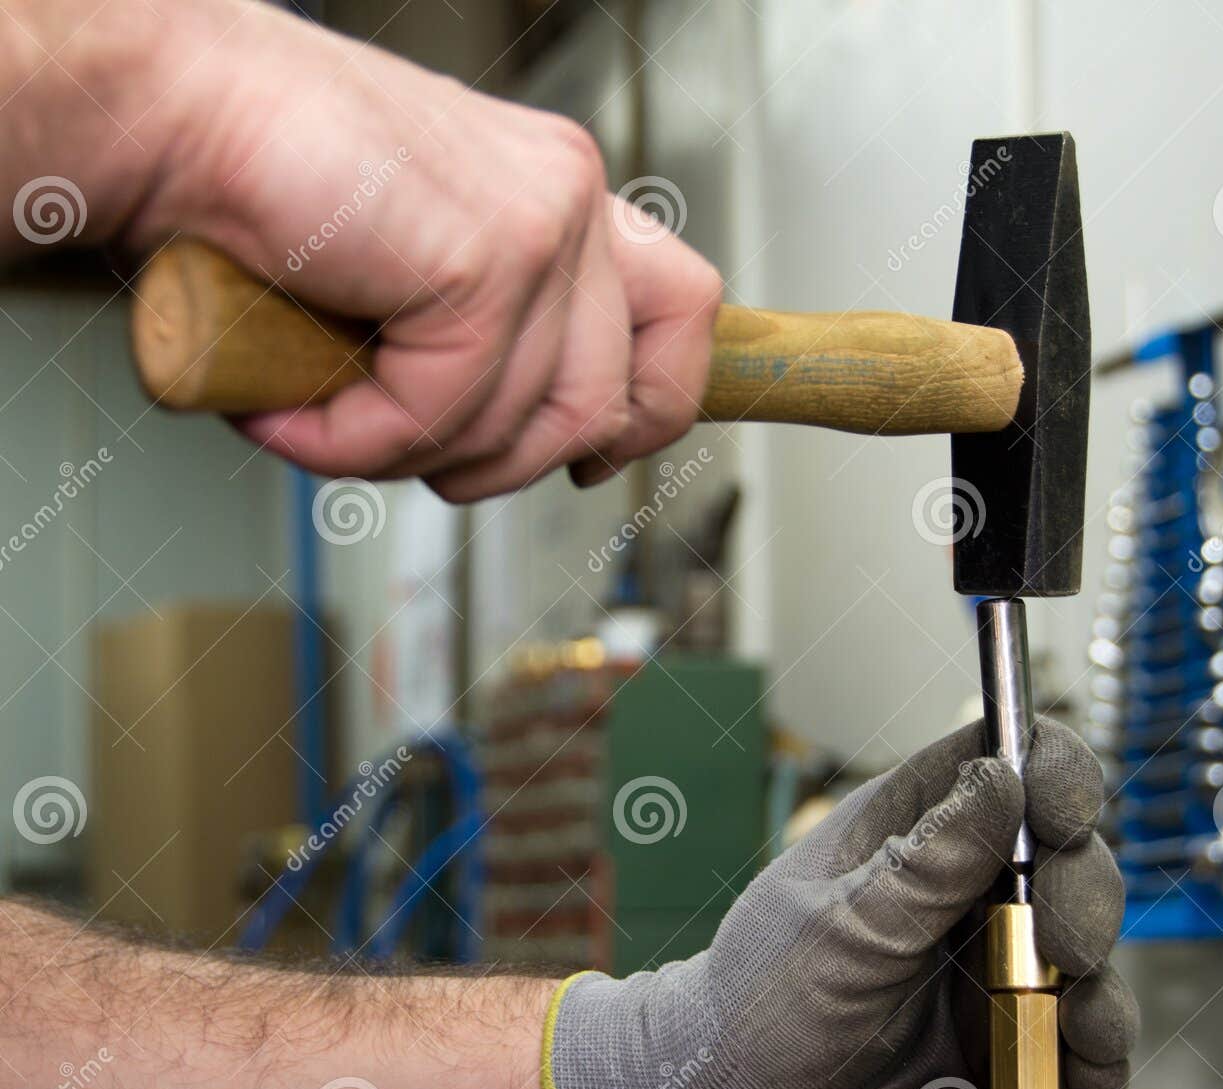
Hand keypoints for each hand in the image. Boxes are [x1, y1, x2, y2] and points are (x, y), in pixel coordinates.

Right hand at [125, 1, 721, 496]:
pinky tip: (293, 414)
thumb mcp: (410, 272)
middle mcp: (568, 197)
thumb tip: (513, 438)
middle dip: (510, 464)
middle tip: (414, 456)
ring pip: (528, 426)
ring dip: (414, 459)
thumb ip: (481, 332)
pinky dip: (357, 442)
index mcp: (561, 195)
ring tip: (322, 424)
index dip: (649, 408)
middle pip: (613, 399)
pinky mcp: (487, 258)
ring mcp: (540, 222)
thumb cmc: (260, 186)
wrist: (165, 113)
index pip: (681, 315)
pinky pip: (444, 415)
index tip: (589, 464)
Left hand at [542, 718, 1134, 1088]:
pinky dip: (1092, 1051)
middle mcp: (959, 887)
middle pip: (1064, 852)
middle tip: (1065, 940)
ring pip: (1084, 947)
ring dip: (1099, 980)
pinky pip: (1074, 1034)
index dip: (1053, 769)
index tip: (1067, 811)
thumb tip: (1003, 773)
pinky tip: (1079, 1070)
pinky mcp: (1003, 1039)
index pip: (1004, 759)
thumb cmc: (758, 1007)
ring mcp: (986, 964)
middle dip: (1083, 890)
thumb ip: (926, 864)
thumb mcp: (840, 931)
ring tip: (1079, 1023)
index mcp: (909, 828)